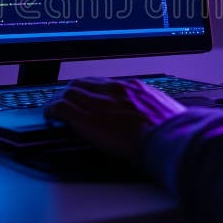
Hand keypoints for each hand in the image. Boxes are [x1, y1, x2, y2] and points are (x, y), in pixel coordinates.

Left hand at [44, 77, 186, 157]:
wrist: (170, 140)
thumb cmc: (173, 132)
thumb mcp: (164, 111)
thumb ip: (151, 108)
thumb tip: (152, 116)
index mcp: (133, 87)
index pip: (102, 83)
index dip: (90, 89)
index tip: (87, 96)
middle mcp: (114, 90)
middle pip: (82, 83)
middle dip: (72, 92)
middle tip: (66, 101)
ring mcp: (100, 103)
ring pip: (69, 92)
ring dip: (60, 100)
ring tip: (55, 109)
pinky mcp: (87, 119)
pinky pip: (61, 108)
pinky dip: (52, 110)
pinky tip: (50, 116)